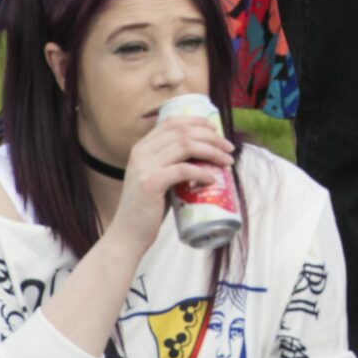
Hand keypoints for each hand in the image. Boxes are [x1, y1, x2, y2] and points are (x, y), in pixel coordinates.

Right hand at [103, 114, 233, 258]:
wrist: (128, 236)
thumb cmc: (149, 208)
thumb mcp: (159, 177)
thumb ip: (174, 162)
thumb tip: (208, 152)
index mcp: (141, 147)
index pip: (172, 122)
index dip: (197, 121)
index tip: (216, 129)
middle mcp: (141, 152)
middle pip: (183, 132)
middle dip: (211, 136)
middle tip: (229, 148)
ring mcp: (144, 167)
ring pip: (186, 146)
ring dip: (212, 151)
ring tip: (227, 162)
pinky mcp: (151, 183)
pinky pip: (184, 170)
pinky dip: (202, 172)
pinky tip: (212, 179)